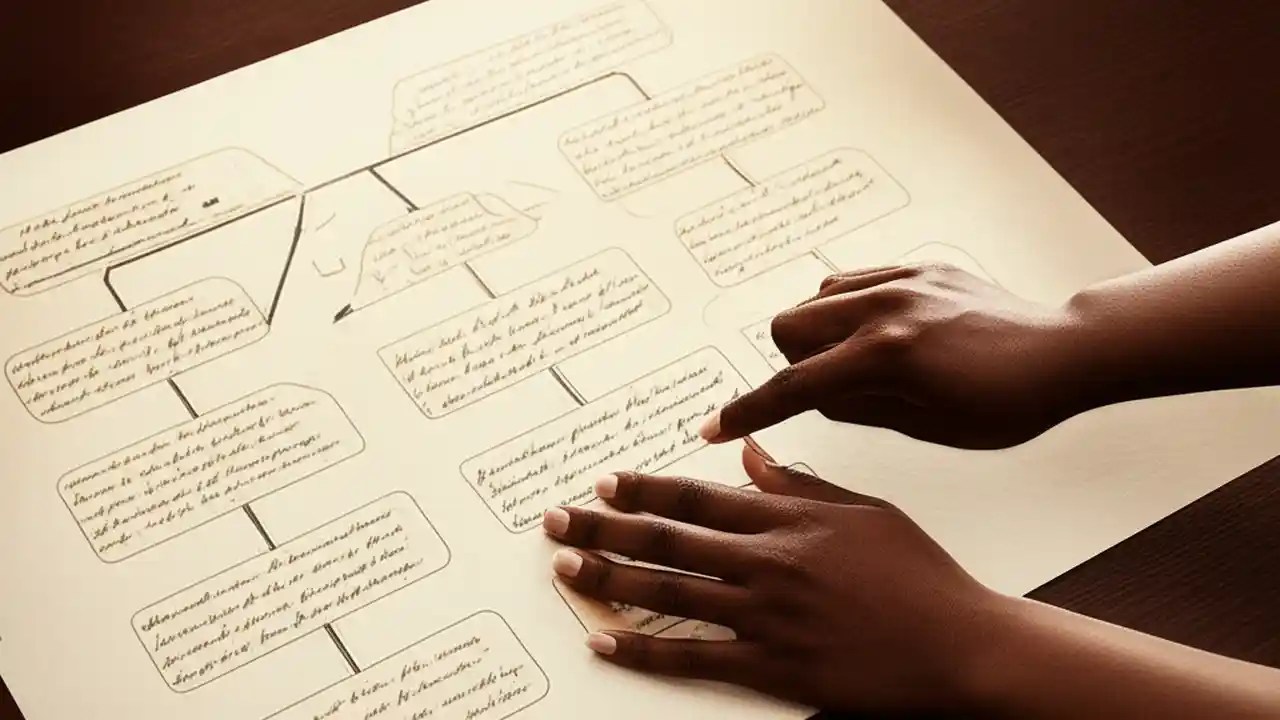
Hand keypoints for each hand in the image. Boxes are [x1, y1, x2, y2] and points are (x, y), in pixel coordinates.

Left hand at [542, 444, 1007, 712]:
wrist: (961, 646)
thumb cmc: (922, 576)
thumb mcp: (866, 513)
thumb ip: (801, 486)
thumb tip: (751, 459)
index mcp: (791, 520)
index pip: (698, 499)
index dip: (644, 491)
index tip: (604, 483)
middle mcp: (769, 563)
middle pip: (667, 541)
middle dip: (604, 529)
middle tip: (557, 520)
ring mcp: (767, 617)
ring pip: (669, 594)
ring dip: (610, 580)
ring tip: (566, 569)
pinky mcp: (773, 667)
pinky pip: (694, 659)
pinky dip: (644, 651)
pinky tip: (605, 642)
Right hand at [702, 262, 1086, 448]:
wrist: (1065, 353)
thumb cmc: (1008, 403)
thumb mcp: (929, 427)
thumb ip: (860, 408)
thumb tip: (817, 397)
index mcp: (887, 356)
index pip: (795, 386)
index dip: (751, 412)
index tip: (716, 427)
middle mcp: (885, 307)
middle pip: (788, 328)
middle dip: (792, 363)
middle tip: (829, 389)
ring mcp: (901, 280)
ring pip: (815, 298)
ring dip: (818, 333)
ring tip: (860, 362)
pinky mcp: (918, 267)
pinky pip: (853, 280)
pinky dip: (847, 308)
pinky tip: (878, 333)